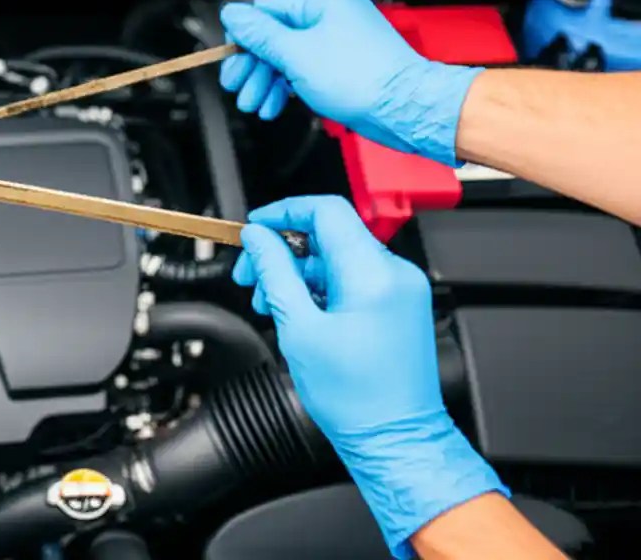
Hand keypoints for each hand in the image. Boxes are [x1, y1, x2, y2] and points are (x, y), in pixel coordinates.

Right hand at [218, 0, 482, 165]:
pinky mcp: (344, 64)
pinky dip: (288, 87)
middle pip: (274, 35)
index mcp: (321, 1)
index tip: (233, 64)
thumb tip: (231, 14)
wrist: (405, 109)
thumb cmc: (361, 80)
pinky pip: (305, 69)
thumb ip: (260, 34)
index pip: (265, 10)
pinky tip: (276, 105)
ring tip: (256, 105)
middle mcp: (331, 15)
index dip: (244, 39)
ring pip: (288, 56)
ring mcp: (338, 40)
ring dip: (267, 82)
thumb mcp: (296, 55)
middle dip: (254, 66)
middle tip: (238, 89)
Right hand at [232, 196, 506, 558]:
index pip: (326, 211)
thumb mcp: (299, 328)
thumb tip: (259, 238)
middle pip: (328, 235)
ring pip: (337, 259)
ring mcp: (400, 290)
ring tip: (269, 302)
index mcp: (372, 273)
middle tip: (250, 274)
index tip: (256, 227)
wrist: (394, 438)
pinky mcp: (399, 306)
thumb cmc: (356, 398)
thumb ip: (275, 273)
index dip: (283, 213)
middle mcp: (394, 274)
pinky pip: (353, 279)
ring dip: (297, 273)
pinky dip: (320, 289)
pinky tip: (296, 312)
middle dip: (282, 251)